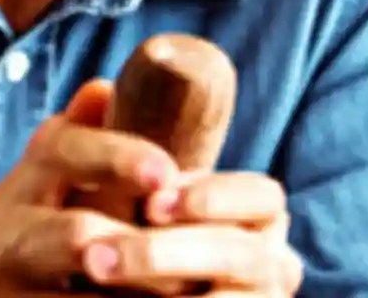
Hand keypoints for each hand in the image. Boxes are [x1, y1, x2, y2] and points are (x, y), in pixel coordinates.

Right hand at [0, 81, 182, 296]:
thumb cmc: (45, 234)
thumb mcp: (55, 185)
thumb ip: (84, 143)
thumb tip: (103, 88)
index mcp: (24, 180)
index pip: (62, 148)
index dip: (117, 156)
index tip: (166, 172)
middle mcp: (1, 228)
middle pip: (75, 232)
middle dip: (135, 242)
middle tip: (187, 253)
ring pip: (81, 288)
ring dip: (136, 290)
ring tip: (182, 290)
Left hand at [82, 172, 303, 295]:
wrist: (124, 288)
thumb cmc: (135, 239)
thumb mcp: (135, 196)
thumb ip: (126, 156)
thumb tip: (96, 91)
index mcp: (257, 215)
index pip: (262, 196)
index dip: (213, 196)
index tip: (152, 202)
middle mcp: (272, 260)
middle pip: (239, 252)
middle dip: (165, 252)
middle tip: (95, 257)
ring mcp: (262, 297)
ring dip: (160, 284)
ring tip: (96, 274)